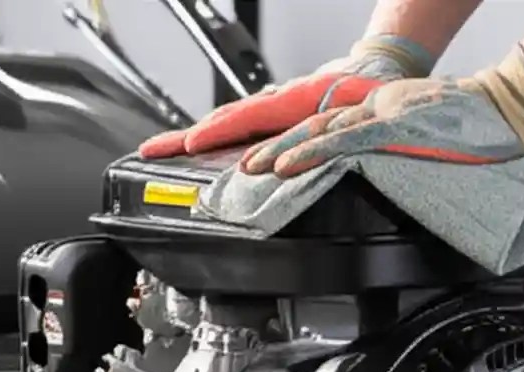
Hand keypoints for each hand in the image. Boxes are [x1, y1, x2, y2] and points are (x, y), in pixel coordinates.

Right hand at [138, 35, 433, 159]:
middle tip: (151, 151)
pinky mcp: (268, 115)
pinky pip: (232, 127)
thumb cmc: (369, 88)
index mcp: (295, 99)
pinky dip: (206, 137)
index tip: (191, 144)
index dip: (218, 132)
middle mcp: (274, 101)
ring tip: (154, 151)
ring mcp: (267, 107)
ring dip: (188, 138)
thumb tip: (333, 145)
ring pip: (223, 123)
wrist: (372, 68)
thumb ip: (347, 124)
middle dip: (185, 137)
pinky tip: (187, 149)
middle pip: (223, 120)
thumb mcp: (365, 105)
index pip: (249, 117)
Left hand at [239, 46, 523, 177]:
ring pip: (321, 131)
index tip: (268, 157)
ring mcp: (385, 115)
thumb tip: (384, 171)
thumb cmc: (478, 123)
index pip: (328, 123)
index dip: (295, 139)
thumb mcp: (427, 135)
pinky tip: (290, 165)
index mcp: (383, 108)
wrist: (511, 106)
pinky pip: (346, 142)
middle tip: (247, 164)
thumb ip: (399, 149)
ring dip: (283, 152)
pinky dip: (314, 153)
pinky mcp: (397, 128)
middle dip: (275, 145)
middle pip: (314, 124)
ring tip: (255, 168)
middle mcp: (377, 106)